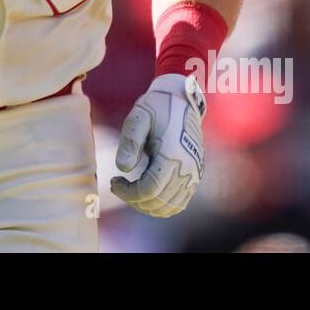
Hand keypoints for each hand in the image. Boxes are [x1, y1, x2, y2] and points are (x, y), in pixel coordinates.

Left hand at [110, 72, 205, 217]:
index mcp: (172, 154)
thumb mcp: (139, 117)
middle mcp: (187, 168)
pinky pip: (180, 203)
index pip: (149, 190)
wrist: (182, 102)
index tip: (114, 180)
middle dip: (134, 199)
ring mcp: (193, 174)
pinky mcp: (196, 176)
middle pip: (157, 202)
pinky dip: (162, 205)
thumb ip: (130, 141)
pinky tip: (147, 192)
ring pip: (169, 207)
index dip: (127, 193)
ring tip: (131, 189)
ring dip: (147, 205)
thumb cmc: (157, 107)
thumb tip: (123, 168)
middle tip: (119, 185)